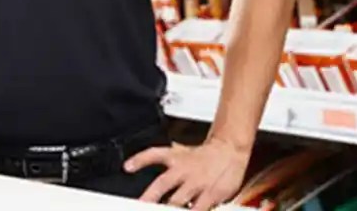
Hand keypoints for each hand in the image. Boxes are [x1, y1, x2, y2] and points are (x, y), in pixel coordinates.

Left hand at [124, 138, 249, 207]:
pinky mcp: (211, 194)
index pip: (154, 154)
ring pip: (177, 199)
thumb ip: (160, 162)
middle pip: (162, 183)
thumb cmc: (202, 156)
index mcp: (175, 157)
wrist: (229, 150)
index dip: (139, 160)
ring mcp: (196, 182)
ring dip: (168, 208)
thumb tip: (135, 169)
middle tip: (141, 205)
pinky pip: (198, 209)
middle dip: (150, 197)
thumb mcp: (179, 152)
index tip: (127, 167)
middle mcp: (184, 169)